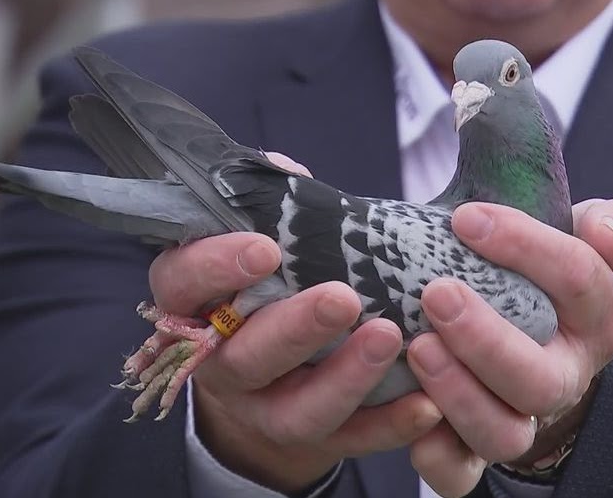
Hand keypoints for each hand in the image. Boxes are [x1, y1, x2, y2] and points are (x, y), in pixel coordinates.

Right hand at [149, 153, 441, 492]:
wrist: (268, 375)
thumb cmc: (270, 286)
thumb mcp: (260, 241)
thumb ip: (275, 208)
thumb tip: (289, 173)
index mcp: (196, 305)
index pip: (184, 284)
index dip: (216, 267)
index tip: (266, 249)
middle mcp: (222, 363)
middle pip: (245, 356)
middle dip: (294, 328)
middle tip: (343, 298)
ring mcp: (265, 409)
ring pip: (297, 411)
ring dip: (346, 378)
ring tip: (391, 336)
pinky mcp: (312, 440)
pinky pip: (349, 441)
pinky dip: (389, 425)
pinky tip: (429, 402)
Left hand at [407, 198, 612, 496]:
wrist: (532, 328)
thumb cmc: (546, 273)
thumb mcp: (585, 237)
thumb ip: (610, 226)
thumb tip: (605, 236)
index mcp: (601, 318)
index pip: (580, 281)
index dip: (525, 247)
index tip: (466, 218)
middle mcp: (567, 377)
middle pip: (540, 379)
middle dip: (487, 339)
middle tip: (437, 294)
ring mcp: (524, 418)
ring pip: (503, 433)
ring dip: (459, 395)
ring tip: (417, 347)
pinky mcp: (477, 448)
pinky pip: (462, 474)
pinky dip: (437, 457)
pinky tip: (411, 418)